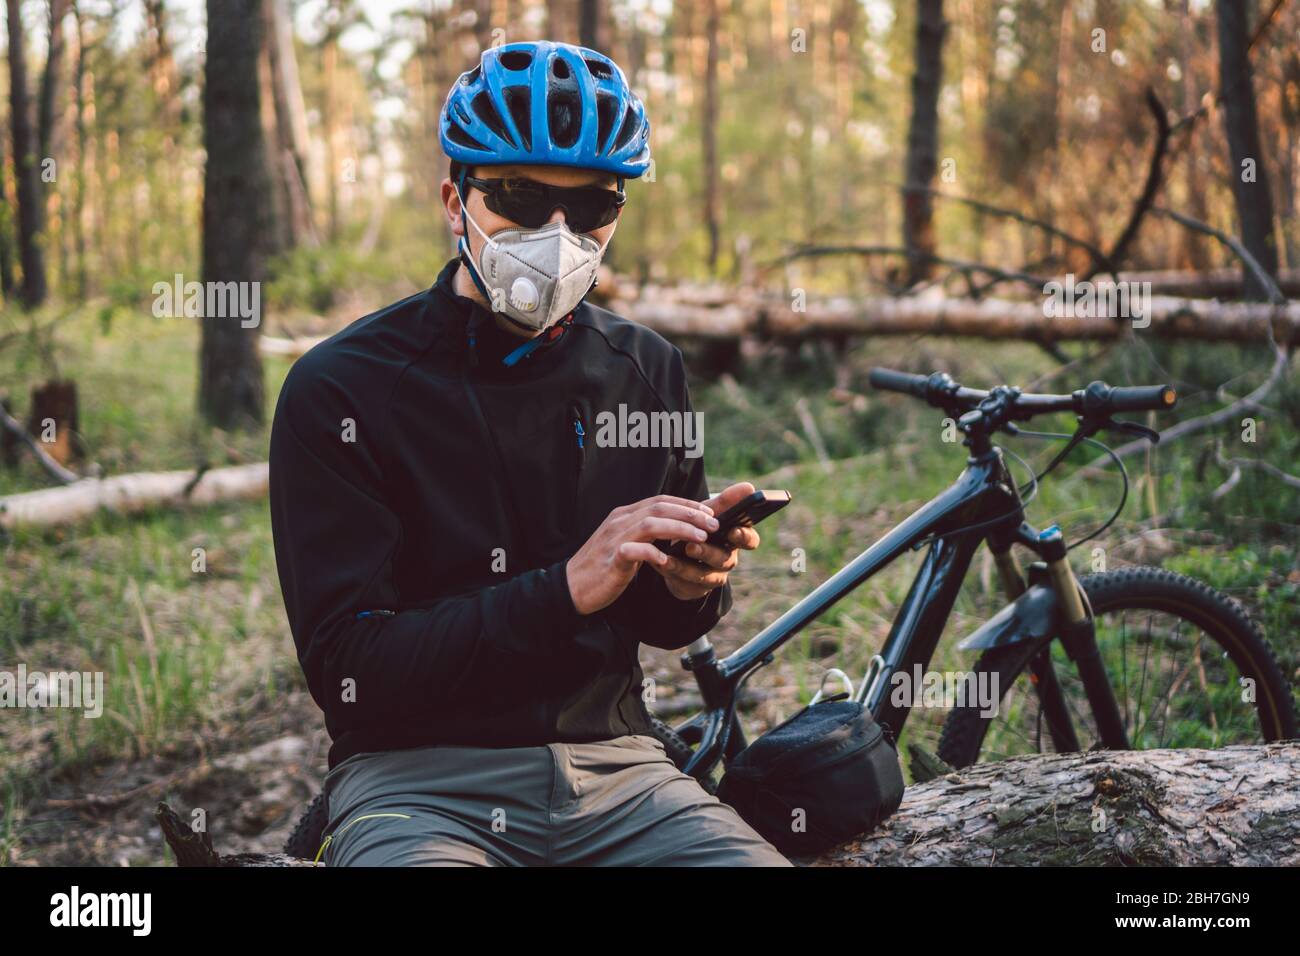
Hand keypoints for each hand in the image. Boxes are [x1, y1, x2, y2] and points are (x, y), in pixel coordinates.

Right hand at [566, 494, 718, 614]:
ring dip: (680, 528)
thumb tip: (675, 530)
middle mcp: (620, 521)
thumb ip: (646, 534)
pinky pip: (636, 551)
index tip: (708, 512)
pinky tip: (668, 561)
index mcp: (624, 515)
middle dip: (690, 513)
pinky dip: (654, 554)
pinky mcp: (612, 559)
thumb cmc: (603, 567)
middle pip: (660, 508)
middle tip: (713, 523)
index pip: (660, 501)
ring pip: (652, 524)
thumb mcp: (627, 544)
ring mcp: (614, 539)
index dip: (686, 504)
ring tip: (702, 537)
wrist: (572, 586)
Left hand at [653, 482, 758, 601]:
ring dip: (688, 566)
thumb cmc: (699, 528)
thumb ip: (727, 501)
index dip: (744, 537)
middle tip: (692, 545)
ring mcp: (712, 576)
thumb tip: (749, 486)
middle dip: (708, 552)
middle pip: (724, 559)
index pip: (749, 540)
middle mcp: (727, 559)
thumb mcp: (710, 514)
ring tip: (672, 556)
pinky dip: (673, 571)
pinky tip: (660, 562)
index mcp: (734, 540)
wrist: (680, 553)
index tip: (733, 530)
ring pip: (704, 575)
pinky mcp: (695, 588)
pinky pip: (685, 583)